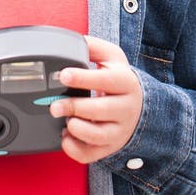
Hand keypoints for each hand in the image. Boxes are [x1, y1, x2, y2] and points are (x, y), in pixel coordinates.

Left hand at [49, 36, 142, 163]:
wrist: (141, 106)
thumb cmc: (119, 79)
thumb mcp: (112, 57)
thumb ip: (92, 46)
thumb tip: (72, 40)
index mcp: (125, 82)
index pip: (105, 80)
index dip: (83, 78)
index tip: (63, 75)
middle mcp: (125, 108)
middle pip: (100, 110)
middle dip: (74, 107)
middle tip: (54, 105)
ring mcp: (119, 130)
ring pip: (98, 135)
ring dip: (77, 129)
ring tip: (66, 121)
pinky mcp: (110, 146)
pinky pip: (91, 154)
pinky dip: (75, 149)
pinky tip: (66, 136)